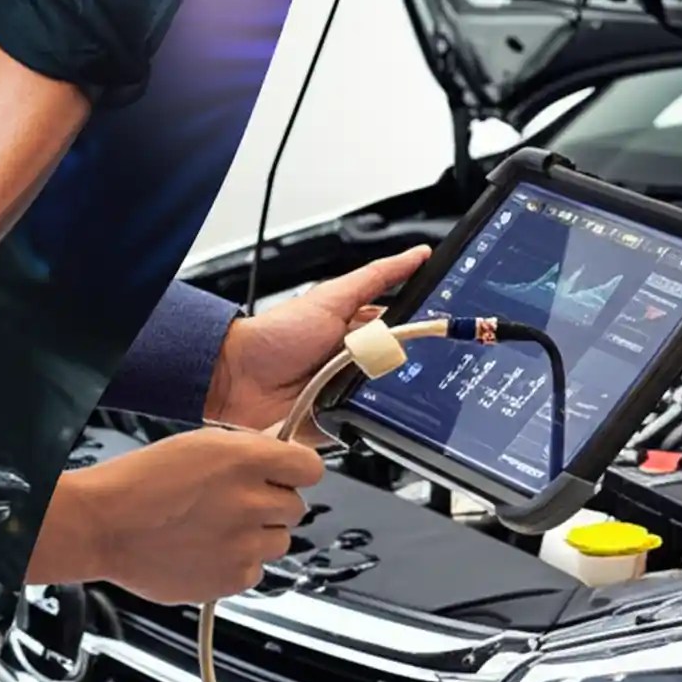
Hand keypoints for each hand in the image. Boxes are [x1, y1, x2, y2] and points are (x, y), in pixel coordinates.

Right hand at [53, 428, 321, 604]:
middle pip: (295, 507)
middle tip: (235, 503)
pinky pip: (256, 570)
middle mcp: (252, 502)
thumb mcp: (198, 444)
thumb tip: (281, 453)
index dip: (295, 471)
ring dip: (257, 535)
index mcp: (245, 460)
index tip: (283, 475)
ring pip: (279, 541)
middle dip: (271, 504)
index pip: (310, 467)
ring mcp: (245, 544)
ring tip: (215, 528)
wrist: (103, 526)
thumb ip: (247, 451)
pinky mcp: (233, 578)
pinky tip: (206, 550)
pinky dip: (237, 563)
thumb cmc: (140, 482)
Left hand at [204, 246, 430, 432]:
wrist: (237, 377)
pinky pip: (365, 426)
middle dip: (407, 368)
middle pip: (401, 368)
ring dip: (385, 396)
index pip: (406, 331)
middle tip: (392, 360)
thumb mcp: (333, 298)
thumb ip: (376, 278)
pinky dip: (364, 421)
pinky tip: (356, 411)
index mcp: (359, 331)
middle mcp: (356, 363)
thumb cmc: (276, 334)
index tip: (443, 330)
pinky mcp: (339, 422)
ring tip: (365, 384)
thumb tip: (417, 255)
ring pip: (388, 400)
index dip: (425, 332)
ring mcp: (348, 394)